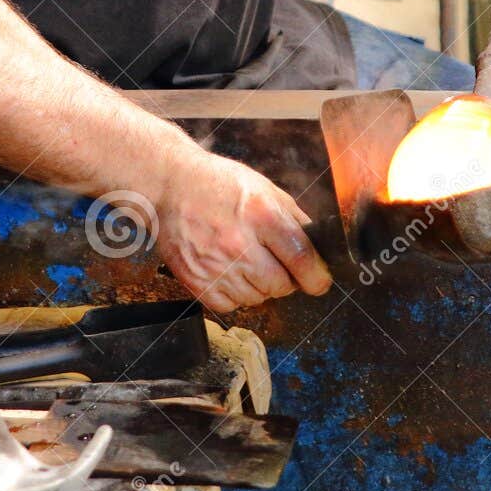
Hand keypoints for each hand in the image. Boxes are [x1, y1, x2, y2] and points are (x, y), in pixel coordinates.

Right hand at [149, 147, 331, 312]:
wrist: (171, 186)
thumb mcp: (264, 188)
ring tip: (245, 261)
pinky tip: (228, 272)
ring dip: (258, 286)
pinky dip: (234, 295)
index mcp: (262, 215)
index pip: (301, 259)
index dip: (317, 277)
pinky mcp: (196, 281)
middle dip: (285, 279)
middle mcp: (239, 243)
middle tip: (274, 263)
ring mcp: (215, 265)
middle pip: (280, 285)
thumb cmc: (220, 184)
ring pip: (257, 298)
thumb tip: (318, 250)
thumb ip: (293, 219)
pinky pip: (230, 306)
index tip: (320, 282)